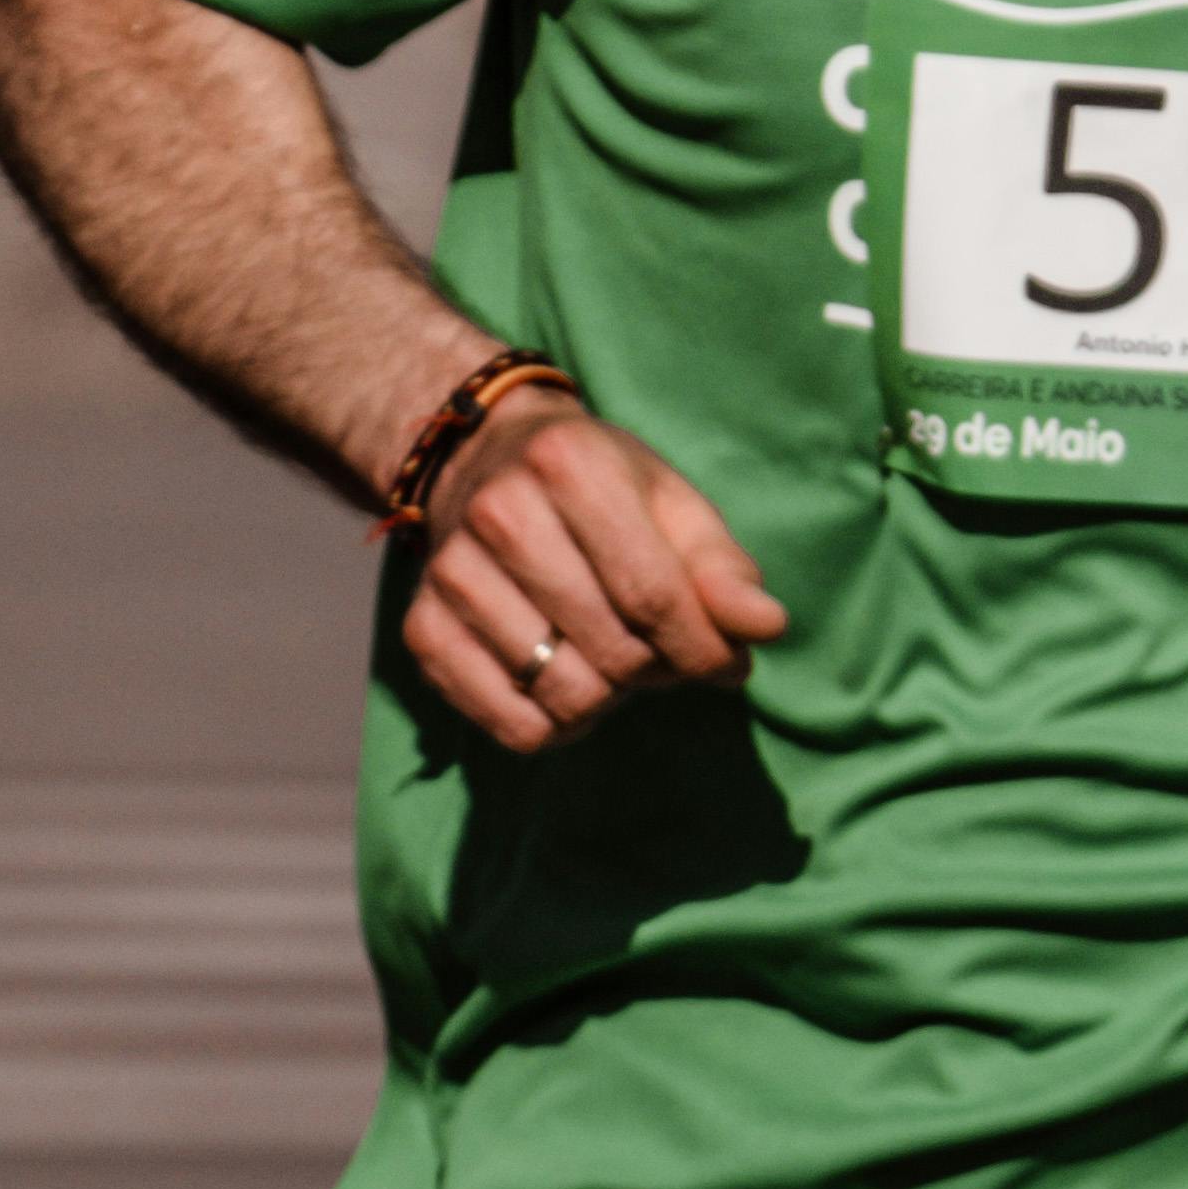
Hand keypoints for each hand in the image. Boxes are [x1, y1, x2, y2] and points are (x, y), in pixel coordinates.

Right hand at [398, 388, 787, 752]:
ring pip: (564, 694)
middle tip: (657, 650)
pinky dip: (553, 725)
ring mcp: (452, 574)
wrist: (482, 462)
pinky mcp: (424, 628)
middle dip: (656, 670)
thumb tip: (764, 627)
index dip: (703, 649)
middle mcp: (499, 513)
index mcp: (569, 466)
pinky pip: (511, 725)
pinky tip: (563, 683)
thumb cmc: (598, 488)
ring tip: (607, 657)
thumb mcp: (670, 503)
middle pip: (613, 650)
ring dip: (607, 697)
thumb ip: (721, 568)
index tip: (724, 663)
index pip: (654, 596)